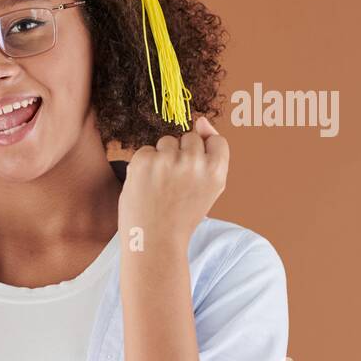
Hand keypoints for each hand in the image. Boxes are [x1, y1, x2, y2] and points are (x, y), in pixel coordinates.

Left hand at [117, 116, 227, 248]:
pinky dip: (144, 166)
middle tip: (175, 186)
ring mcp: (168, 161)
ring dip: (162, 158)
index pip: (215, 141)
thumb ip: (212, 152)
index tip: (194, 174)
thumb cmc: (182, 214)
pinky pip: (146, 151)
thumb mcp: (208, 187)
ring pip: (167, 141)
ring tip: (160, 186)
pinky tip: (146, 186)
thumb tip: (202, 120)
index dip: (203, 155)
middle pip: (189, 138)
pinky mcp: (144, 161)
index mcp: (217, 170)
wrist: (154, 240)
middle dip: (181, 156)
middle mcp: (195, 163)